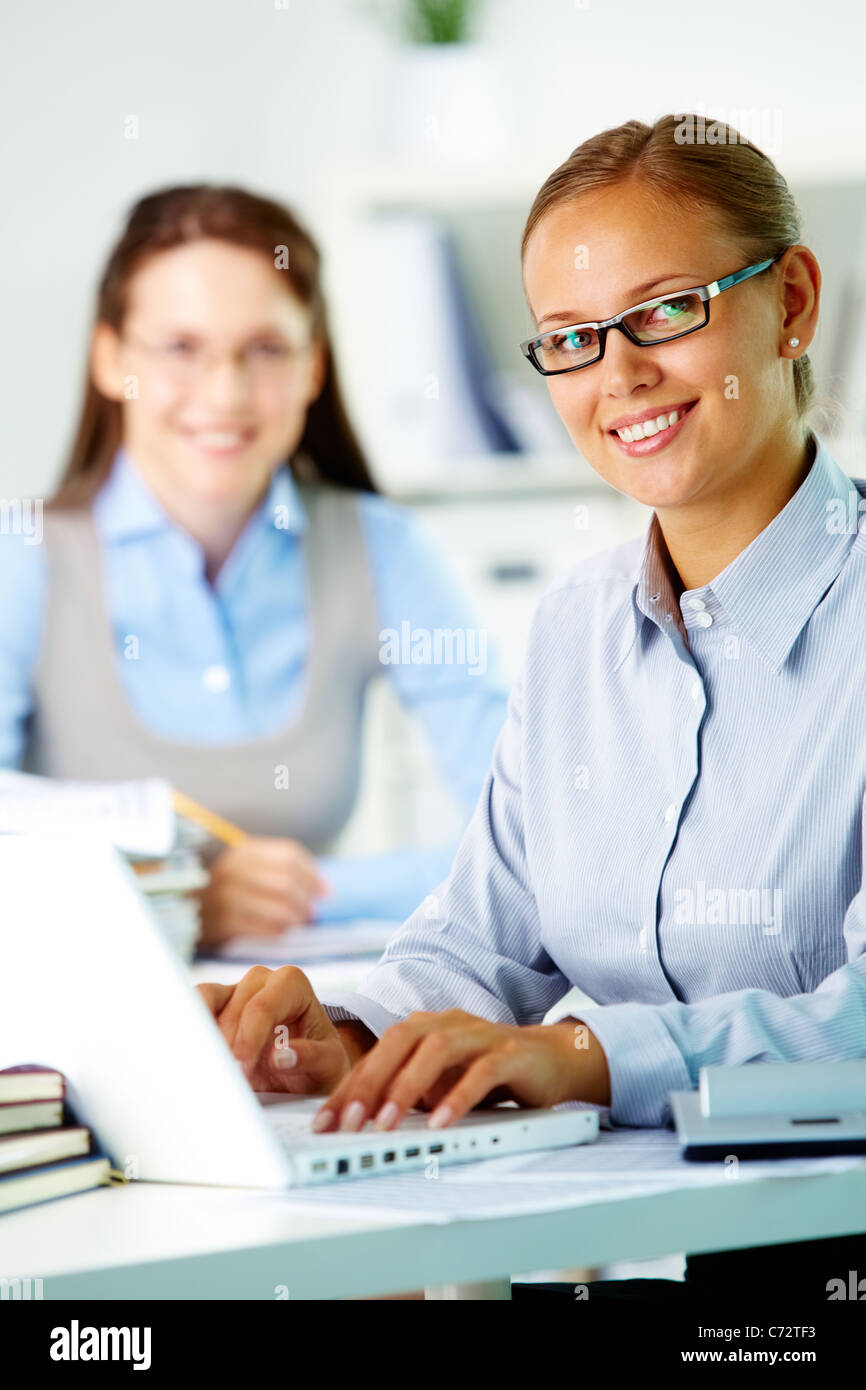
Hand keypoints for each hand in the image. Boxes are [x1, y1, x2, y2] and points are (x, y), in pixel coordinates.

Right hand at [196, 836, 330, 944]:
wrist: (188, 910)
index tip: (325, 892)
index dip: (313, 875)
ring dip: (297, 918)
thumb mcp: (249, 868)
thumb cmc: (228, 889)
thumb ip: (283, 871)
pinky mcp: (224, 923)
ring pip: (280, 908)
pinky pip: (266, 929)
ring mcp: (227, 896)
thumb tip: (325, 890)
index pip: (290, 855)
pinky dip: (281, 932)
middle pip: (288, 882)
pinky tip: (281, 932)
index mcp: (244, 850)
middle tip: (311, 913)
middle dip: (306, 900)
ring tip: (298, 923)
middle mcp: (234, 870)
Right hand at [196, 964, 370, 1093]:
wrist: (306, 1072)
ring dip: (204, 1039)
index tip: (241, 1072)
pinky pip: (192, 1008)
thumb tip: (281, 1057)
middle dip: (226, 1047)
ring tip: (206, 1070)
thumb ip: (311, 1057)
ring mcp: (235, 991)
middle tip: (223, 1081)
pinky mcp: (214, 1007)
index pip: (262, 1007)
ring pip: (206, 1004)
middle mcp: (261, 980)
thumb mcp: (328, 1064)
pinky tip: (189, 1057)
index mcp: (291, 983)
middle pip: (232, 1010)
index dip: (248, 1040)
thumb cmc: (320, 1062)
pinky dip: (189, 1031)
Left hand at [311, 1009, 610, 1132]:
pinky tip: (441, 1122)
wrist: (552, 1060)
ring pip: (436, 1050)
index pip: (377, 1054)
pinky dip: (459, 1096)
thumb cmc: (487, 1073)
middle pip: (399, 1042)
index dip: (349, 1086)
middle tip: (347, 1122)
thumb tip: (357, 1121)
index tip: (324, 1121)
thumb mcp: (440, 1084)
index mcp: (425, 1028)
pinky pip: (483, 1070)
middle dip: (369, 1082)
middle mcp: (448, 1023)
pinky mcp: (512, 1052)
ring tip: (385, 1124)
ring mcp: (481, 1034)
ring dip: (406, 1087)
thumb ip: (406, 1093)